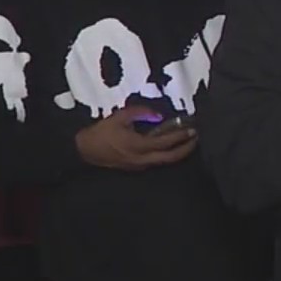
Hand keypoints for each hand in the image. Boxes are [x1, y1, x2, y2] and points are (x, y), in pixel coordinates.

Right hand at [74, 107, 197, 170]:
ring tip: (187, 141)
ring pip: (165, 161)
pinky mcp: (136, 167)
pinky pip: (157, 161)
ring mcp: (140, 165)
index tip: (191, 129)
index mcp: (138, 145)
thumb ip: (141, 113)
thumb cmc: (101, 133)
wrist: (85, 150)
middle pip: (171, 157)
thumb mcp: (119, 117)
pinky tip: (170, 146)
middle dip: (186, 148)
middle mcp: (142, 159)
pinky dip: (167, 154)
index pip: (166, 142)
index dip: (181, 136)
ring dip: (178, 152)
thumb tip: (158, 115)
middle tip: (195, 138)